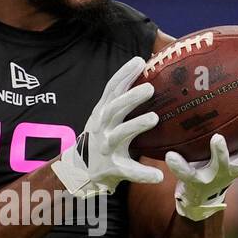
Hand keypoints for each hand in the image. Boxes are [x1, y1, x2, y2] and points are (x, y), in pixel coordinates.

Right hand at [51, 55, 163, 196]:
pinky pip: (128, 171)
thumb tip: (147, 79)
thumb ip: (120, 101)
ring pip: (120, 134)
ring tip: (154, 118)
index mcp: (102, 113)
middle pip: (115, 108)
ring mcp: (106, 148)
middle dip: (131, 97)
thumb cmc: (100, 138)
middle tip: (150, 88)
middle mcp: (102, 128)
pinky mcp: (112, 168)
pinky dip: (143, 174)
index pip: (112, 89)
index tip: (139, 61)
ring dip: (136, 125)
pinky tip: (158, 176)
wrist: (80, 171)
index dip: (124, 74)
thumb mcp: (104, 116)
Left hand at [166, 117, 237, 220]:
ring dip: (221, 152)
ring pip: (220, 167)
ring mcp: (214, 176)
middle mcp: (231, 169)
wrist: (198, 193)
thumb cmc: (217, 161)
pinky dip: (178, 165)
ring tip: (217, 138)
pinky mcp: (194, 181)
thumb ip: (236, 125)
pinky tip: (170, 155)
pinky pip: (186, 173)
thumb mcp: (229, 145)